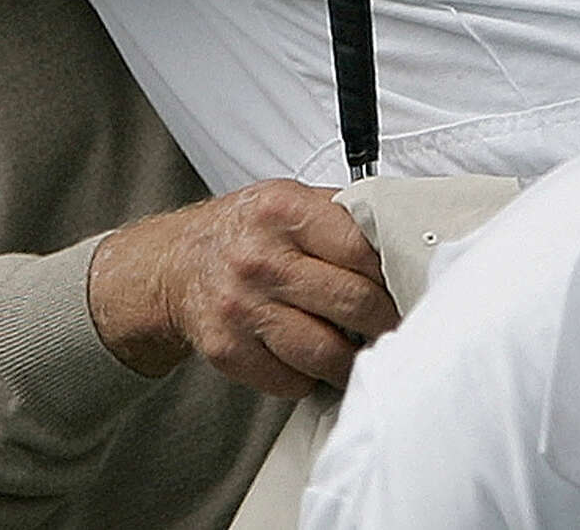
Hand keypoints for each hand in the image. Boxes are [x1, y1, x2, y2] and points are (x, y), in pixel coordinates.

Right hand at [87, 179, 398, 398]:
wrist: (176, 264)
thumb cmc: (244, 233)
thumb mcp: (286, 199)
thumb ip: (340, 214)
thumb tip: (403, 240)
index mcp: (281, 210)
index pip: (363, 250)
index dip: (391, 274)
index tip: (401, 287)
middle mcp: (260, 257)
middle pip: (355, 304)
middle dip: (383, 322)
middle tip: (389, 325)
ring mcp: (242, 306)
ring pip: (329, 354)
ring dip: (350, 359)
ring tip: (353, 348)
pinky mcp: (228, 349)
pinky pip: (294, 381)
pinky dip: (309, 376)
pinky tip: (305, 356)